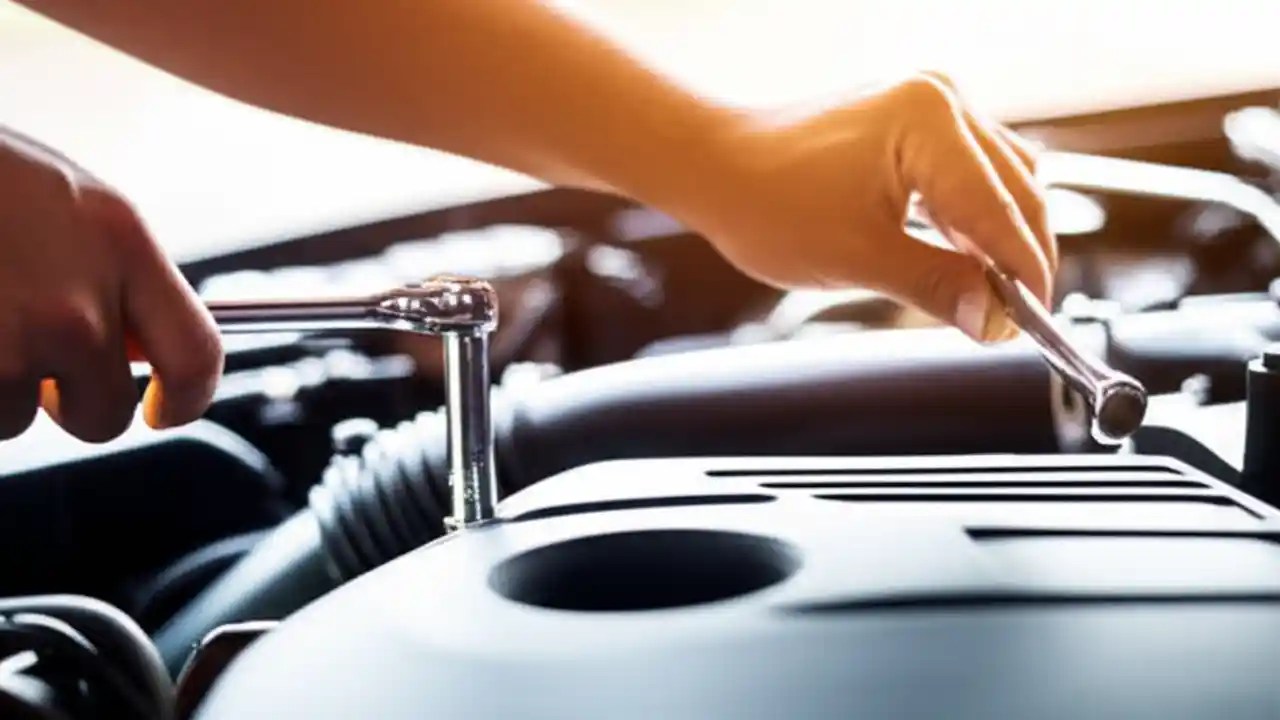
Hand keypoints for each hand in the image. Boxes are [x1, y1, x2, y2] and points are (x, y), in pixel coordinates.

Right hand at [0, 126, 221, 441]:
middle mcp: (76, 304)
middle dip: (64, 404)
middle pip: (101, 415)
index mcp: (119, 244)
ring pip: (12, 418)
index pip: (196, 353)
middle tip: (24, 361)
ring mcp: (7, 343)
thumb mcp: (64, 200)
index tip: (160, 408)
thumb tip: (137, 352)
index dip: (187, 398)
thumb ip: (114, 274)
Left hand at [691, 72, 1056, 341]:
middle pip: (1017, 189)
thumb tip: (996, 322)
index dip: (1024, 274)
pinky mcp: (915, 121)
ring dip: (1001, 237)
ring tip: (995, 296)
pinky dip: (975, 218)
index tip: (1035, 325)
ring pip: (1001, 180)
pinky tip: (969, 261)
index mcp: (929, 121)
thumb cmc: (767, 204)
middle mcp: (940, 99)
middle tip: (1016, 319)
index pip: (1001, 210)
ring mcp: (929, 105)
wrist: (715, 168)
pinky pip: (970, 172)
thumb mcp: (858, 259)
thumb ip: (938, 286)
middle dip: (1019, 257)